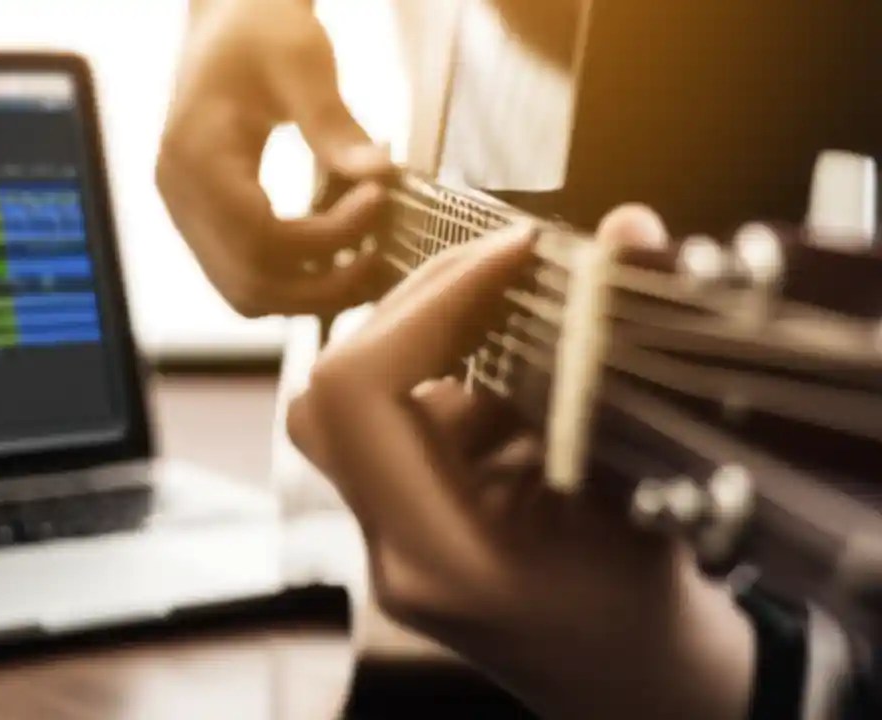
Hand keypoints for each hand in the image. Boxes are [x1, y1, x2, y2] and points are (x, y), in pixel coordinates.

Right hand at [157, 0, 391, 317]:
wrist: (226, 18)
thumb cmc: (260, 27)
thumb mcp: (302, 61)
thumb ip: (334, 122)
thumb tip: (379, 173)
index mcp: (196, 156)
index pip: (260, 235)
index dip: (327, 236)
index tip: (380, 200)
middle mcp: (180, 197)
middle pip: (250, 282)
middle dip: (325, 285)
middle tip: (383, 256)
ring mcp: (186, 215)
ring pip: (246, 294)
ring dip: (310, 295)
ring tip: (367, 267)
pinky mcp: (203, 222)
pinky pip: (244, 278)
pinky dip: (293, 283)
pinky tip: (338, 259)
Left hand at [287, 206, 754, 719]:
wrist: (623, 689)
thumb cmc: (645, 617)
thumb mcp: (656, 495)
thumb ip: (629, 362)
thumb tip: (631, 230)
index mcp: (438, 557)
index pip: (360, 396)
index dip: (425, 303)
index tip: (513, 254)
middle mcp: (388, 549)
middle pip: (337, 389)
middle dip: (423, 307)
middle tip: (514, 267)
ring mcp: (382, 536)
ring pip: (365, 398)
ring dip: (449, 346)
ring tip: (543, 347)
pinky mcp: (397, 516)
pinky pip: (400, 419)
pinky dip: (462, 381)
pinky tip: (529, 397)